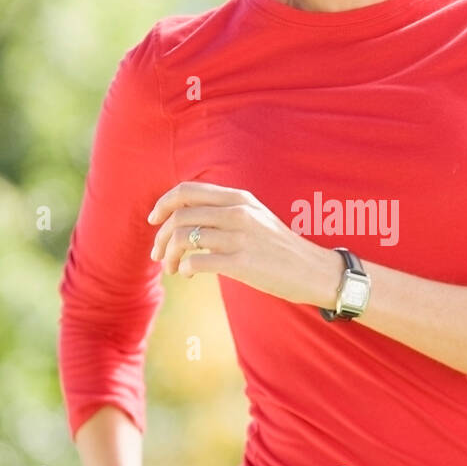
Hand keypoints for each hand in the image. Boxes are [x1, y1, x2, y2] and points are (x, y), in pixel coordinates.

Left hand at [147, 181, 338, 306]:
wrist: (313, 270)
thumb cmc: (279, 247)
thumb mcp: (255, 217)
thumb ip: (225, 211)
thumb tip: (187, 217)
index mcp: (239, 198)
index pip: (187, 191)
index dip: (163, 204)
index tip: (154, 220)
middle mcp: (237, 213)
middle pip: (179, 216)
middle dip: (161, 237)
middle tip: (158, 255)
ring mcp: (240, 237)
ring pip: (184, 238)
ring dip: (169, 256)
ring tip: (172, 269)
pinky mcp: (242, 263)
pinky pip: (197, 261)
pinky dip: (185, 268)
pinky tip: (190, 274)